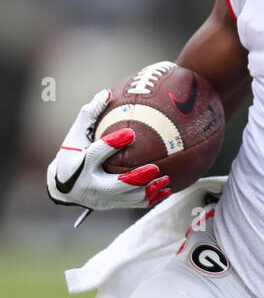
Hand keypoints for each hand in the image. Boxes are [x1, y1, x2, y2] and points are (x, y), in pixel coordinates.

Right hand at [46, 89, 171, 212]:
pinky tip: (167, 189)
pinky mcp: (111, 205)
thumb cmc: (72, 155)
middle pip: (115, 186)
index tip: (130, 133)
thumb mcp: (76, 136)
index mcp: (79, 166)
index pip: (96, 154)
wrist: (62, 187)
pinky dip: (151, 198)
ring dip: (149, 190)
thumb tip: (107, 92)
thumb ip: (90, 115)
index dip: (113, 144)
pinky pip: (134, 205)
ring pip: (128, 199)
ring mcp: (102, 199)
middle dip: (136, 178)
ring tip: (166, 178)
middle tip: (155, 167)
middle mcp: (90, 185)